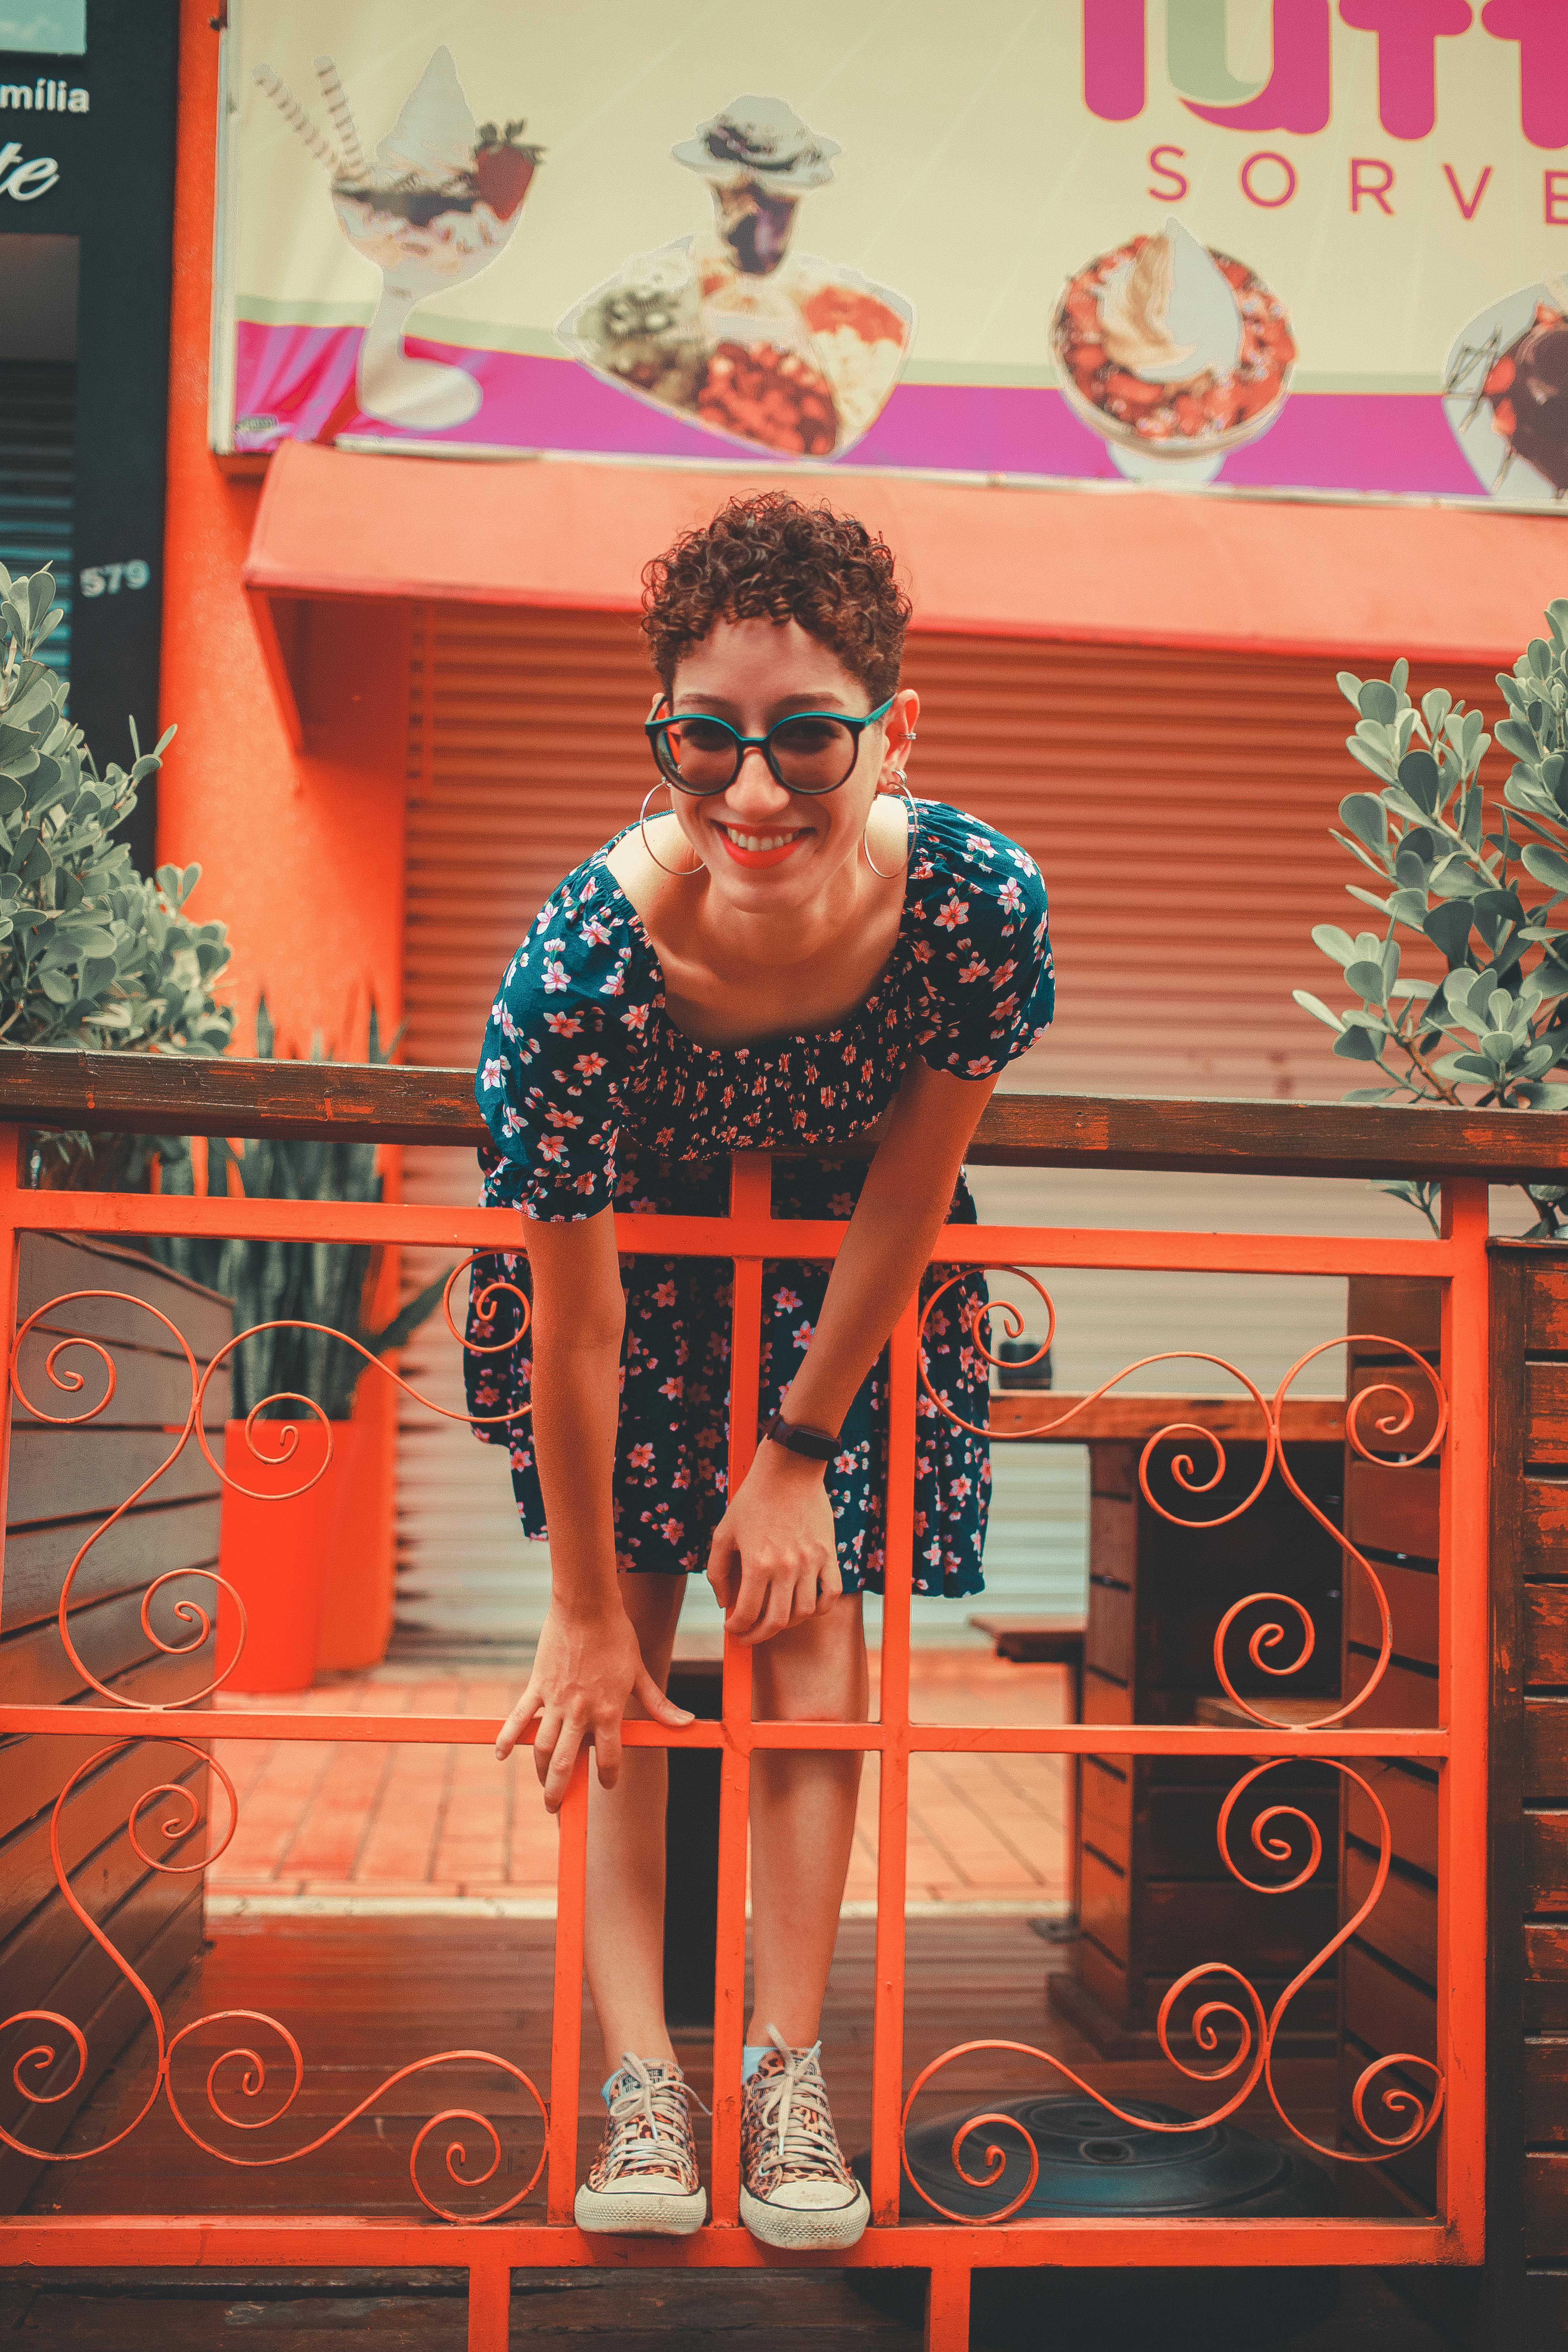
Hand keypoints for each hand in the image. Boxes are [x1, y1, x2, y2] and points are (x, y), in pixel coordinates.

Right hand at [495, 1599, 692, 1812]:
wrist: (587, 1607)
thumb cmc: (618, 1637)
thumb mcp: (640, 1673)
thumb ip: (659, 1704)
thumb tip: (687, 1723)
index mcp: (608, 1710)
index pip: (608, 1757)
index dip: (607, 1776)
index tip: (606, 1784)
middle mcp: (580, 1711)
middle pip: (566, 1763)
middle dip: (560, 1791)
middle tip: (556, 1809)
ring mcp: (556, 1701)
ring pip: (542, 1747)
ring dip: (539, 1772)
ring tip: (542, 1786)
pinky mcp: (537, 1686)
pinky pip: (518, 1718)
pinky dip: (507, 1738)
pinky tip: (501, 1755)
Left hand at [706, 1442, 842, 1644]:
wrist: (789, 1470)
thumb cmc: (753, 1499)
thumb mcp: (723, 1533)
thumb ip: (718, 1572)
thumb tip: (724, 1603)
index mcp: (757, 1563)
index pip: (747, 1613)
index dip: (736, 1627)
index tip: (731, 1626)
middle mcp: (786, 1568)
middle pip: (776, 1621)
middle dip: (758, 1635)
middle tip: (748, 1635)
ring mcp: (811, 1563)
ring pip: (803, 1613)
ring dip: (786, 1624)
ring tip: (773, 1619)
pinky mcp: (828, 1554)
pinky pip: (831, 1594)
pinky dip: (819, 1608)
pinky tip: (805, 1608)